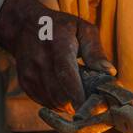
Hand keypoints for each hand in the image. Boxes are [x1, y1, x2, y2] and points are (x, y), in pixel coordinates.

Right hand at [0, 0, 114, 112]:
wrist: (23, 26)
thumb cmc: (60, 27)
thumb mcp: (83, 29)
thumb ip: (96, 51)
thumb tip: (109, 72)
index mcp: (58, 45)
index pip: (66, 74)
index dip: (77, 94)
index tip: (91, 106)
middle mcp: (40, 61)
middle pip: (59, 94)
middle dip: (79, 103)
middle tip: (92, 98)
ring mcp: (29, 74)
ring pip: (53, 102)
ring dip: (69, 103)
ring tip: (78, 91)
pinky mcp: (25, 83)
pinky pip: (45, 102)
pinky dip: (58, 102)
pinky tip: (65, 91)